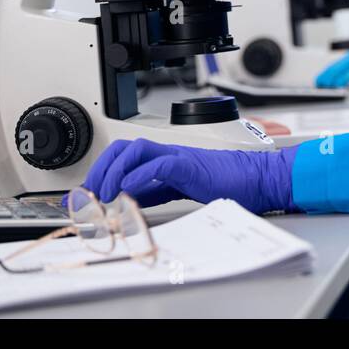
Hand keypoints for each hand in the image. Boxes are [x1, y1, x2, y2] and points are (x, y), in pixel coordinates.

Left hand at [77, 139, 298, 213]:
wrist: (260, 179)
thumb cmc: (230, 184)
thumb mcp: (181, 190)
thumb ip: (156, 192)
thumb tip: (131, 201)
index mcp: (166, 158)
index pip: (125, 155)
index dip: (102, 171)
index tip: (89, 193)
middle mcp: (169, 152)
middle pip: (124, 147)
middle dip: (101, 169)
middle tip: (91, 194)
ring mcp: (179, 156)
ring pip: (135, 149)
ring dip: (114, 171)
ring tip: (105, 193)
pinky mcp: (190, 165)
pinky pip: (158, 165)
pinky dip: (138, 177)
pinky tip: (128, 192)